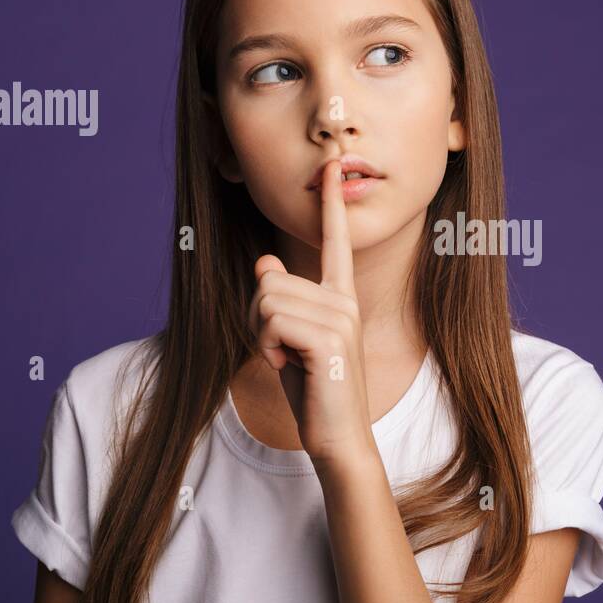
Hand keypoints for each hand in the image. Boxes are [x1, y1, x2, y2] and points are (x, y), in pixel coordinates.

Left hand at [246, 158, 374, 468]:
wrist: (338, 437)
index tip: (334, 165)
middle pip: (270, 281)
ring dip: (260, 337)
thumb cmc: (315, 392)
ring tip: (287, 360)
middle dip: (257, 319)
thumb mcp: (290, 341)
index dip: (332, 203)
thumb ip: (281, 301)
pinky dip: (267, 348)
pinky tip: (288, 367)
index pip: (336, 241)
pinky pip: (271, 322)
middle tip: (280, 351)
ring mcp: (341, 318)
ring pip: (266, 300)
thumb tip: (264, 264)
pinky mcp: (329, 338)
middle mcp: (344, 301)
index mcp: (341, 297)